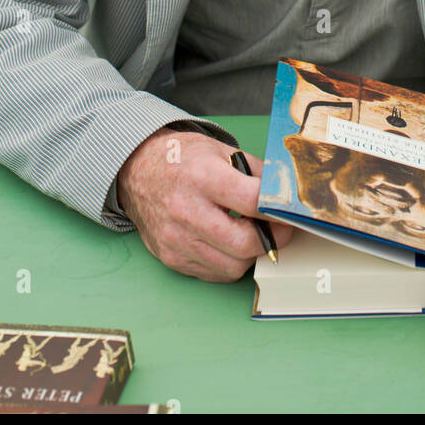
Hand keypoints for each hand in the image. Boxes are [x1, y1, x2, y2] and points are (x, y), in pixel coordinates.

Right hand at [116, 128, 293, 282]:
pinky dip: (228, 262)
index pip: (252, 202)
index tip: (288, 211)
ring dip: (249, 254)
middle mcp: (186, 211)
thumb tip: (285, 195)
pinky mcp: (170, 258)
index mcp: (202, 177)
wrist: (136, 170)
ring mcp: (176, 239)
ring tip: (248, 232)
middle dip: (270, 239)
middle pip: (245, 244)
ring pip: (233, 266)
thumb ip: (256, 173)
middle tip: (276, 228)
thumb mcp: (221, 151)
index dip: (278, 210)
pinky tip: (226, 241)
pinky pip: (214, 273)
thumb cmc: (181, 159)